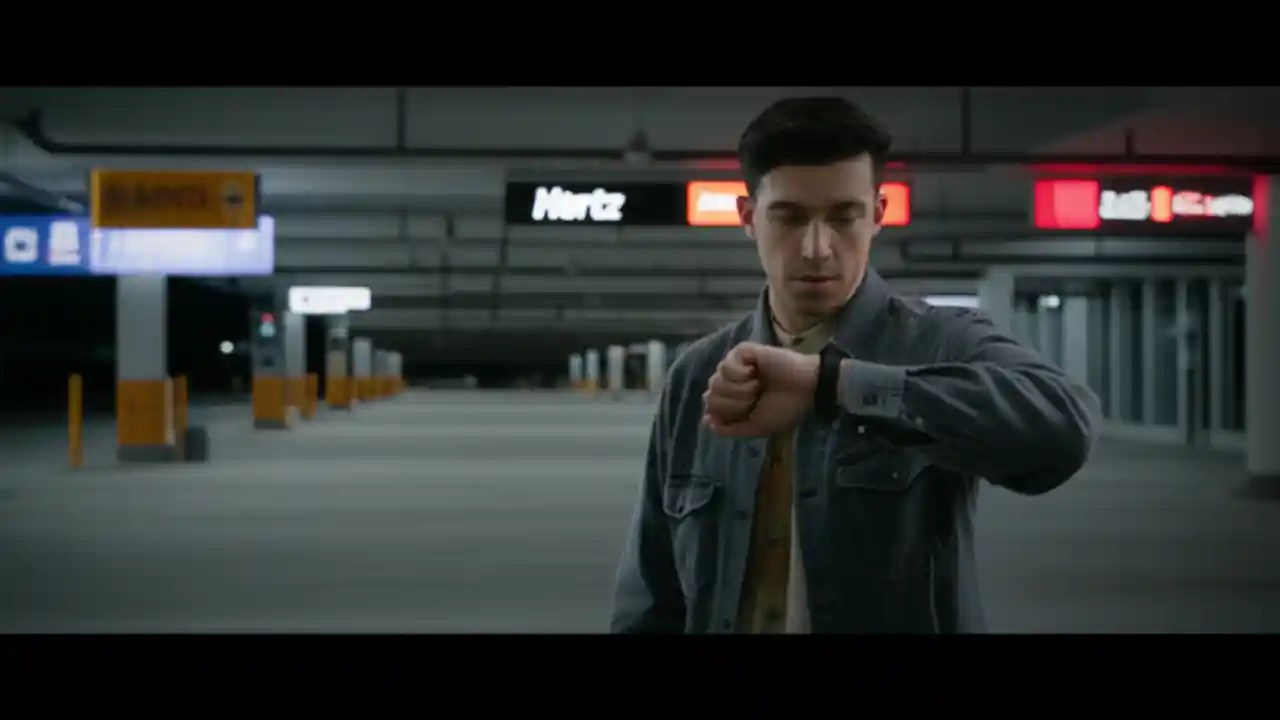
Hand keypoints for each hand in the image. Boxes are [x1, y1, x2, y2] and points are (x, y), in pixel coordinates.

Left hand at [702, 342, 819, 437]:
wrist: (805, 389)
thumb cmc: (784, 408)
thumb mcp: (756, 427)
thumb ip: (730, 428)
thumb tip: (707, 422)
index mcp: (732, 399)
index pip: (710, 407)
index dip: (727, 414)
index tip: (749, 412)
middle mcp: (730, 381)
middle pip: (709, 395)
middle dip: (733, 404)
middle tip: (755, 399)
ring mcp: (734, 365)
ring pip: (715, 382)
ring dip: (738, 390)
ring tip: (757, 387)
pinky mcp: (742, 351)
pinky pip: (725, 367)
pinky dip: (740, 375)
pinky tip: (755, 373)